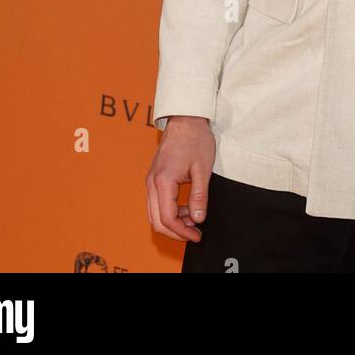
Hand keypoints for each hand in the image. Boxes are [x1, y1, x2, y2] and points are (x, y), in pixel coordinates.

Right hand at [146, 116, 214, 241]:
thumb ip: (199, 196)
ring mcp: (151, 181)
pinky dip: (170, 211)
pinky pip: (157, 202)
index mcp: (163, 181)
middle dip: (175, 232)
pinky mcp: (155, 178)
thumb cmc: (195, 139)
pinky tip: (187, 209)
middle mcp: (152, 183)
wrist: (186, 119)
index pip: (167, 218)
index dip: (182, 232)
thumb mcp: (203, 169)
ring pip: (154, 213)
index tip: (197, 236)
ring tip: (194, 220)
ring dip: (173, 222)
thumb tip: (197, 219)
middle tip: (195, 234)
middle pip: (157, 220)